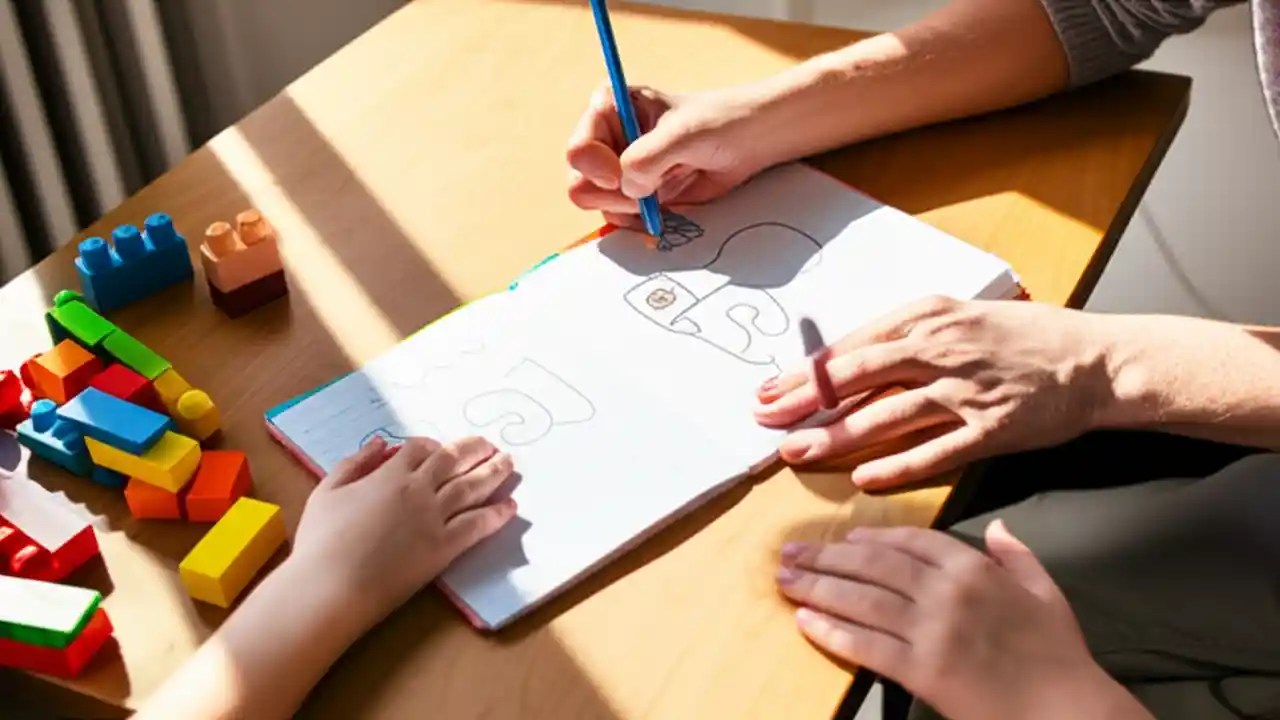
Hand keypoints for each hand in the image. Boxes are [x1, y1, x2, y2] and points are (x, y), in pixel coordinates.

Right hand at [291, 435, 516, 625]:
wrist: (330, 587)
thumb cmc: (320, 542)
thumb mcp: (326, 491)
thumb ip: (354, 463)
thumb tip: (379, 443)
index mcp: (389, 475)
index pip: (420, 448)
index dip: (433, 445)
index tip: (440, 448)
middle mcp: (418, 491)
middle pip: (454, 461)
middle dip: (474, 449)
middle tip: (490, 446)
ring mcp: (434, 519)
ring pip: (472, 488)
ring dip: (494, 472)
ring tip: (509, 463)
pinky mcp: (444, 549)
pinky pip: (478, 525)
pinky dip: (497, 514)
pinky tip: (511, 506)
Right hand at [566, 83, 774, 227]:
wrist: (750, 142)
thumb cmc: (720, 122)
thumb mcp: (684, 134)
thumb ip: (648, 158)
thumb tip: (627, 187)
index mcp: (609, 108)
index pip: (579, 150)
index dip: (597, 169)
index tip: (621, 176)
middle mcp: (606, 139)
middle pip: (581, 184)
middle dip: (615, 195)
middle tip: (648, 192)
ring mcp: (619, 170)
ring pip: (600, 205)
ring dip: (631, 208)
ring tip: (665, 190)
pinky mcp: (636, 194)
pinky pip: (621, 219)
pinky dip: (640, 221)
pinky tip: (665, 207)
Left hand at [756, 296, 1118, 487]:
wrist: (1098, 361)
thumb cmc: (1026, 337)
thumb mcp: (962, 315)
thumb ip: (908, 333)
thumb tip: (848, 357)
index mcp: (931, 316)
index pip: (853, 345)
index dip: (806, 371)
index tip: (769, 388)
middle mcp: (943, 349)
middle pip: (858, 375)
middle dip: (805, 400)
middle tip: (765, 419)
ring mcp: (967, 390)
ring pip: (888, 414)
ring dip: (838, 435)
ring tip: (798, 452)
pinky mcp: (992, 429)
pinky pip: (936, 451)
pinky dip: (898, 465)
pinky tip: (864, 479)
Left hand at [776, 522, 1149, 719]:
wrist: (1064, 710)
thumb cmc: (1057, 654)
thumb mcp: (1045, 591)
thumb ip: (1017, 556)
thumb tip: (999, 527)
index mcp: (974, 568)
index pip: (910, 541)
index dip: (871, 538)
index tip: (844, 538)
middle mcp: (947, 593)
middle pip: (873, 565)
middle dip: (827, 557)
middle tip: (789, 552)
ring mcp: (931, 632)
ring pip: (862, 600)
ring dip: (817, 587)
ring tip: (784, 579)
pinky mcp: (922, 671)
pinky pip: (867, 646)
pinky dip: (832, 631)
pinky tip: (805, 621)